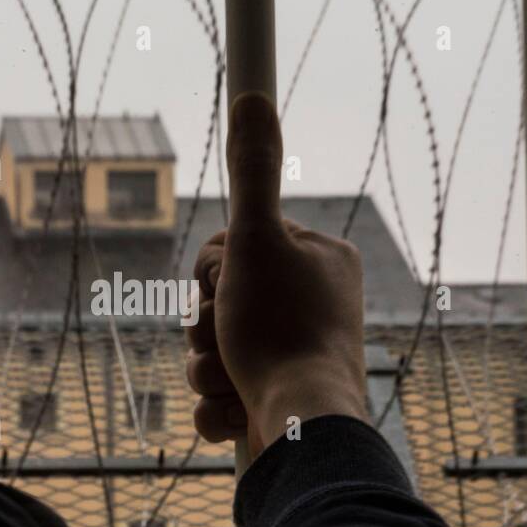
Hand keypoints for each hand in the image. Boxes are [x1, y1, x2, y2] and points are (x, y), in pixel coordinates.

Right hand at [188, 92, 367, 457]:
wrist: (304, 428)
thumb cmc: (282, 332)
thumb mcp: (256, 241)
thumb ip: (252, 173)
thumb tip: (253, 98)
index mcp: (319, 260)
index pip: (229, 249)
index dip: (212, 272)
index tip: (230, 288)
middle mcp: (312, 305)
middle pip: (216, 303)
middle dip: (206, 330)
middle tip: (231, 339)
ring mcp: (294, 357)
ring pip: (211, 352)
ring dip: (207, 371)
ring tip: (236, 381)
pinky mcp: (276, 401)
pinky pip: (220, 396)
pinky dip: (218, 407)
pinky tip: (239, 412)